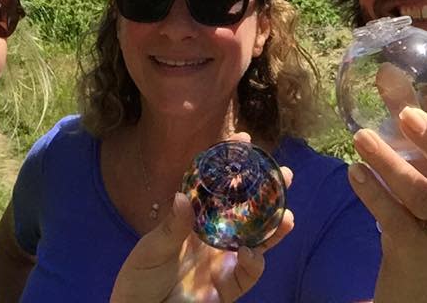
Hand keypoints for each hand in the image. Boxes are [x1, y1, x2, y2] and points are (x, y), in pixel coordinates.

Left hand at [110, 132, 294, 302]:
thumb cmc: (139, 281)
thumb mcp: (150, 251)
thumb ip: (171, 228)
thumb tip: (183, 197)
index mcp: (194, 219)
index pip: (216, 186)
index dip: (231, 163)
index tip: (245, 139)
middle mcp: (214, 236)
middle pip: (246, 209)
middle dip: (268, 192)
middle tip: (285, 174)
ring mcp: (223, 262)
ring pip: (257, 240)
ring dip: (274, 228)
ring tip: (287, 215)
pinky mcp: (227, 287)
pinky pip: (247, 274)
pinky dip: (254, 263)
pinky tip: (252, 253)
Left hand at [346, 98, 426, 294]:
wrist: (419, 252)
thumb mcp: (422, 149)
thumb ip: (406, 109)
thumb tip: (385, 69)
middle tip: (406, 116)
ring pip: (424, 197)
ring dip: (391, 166)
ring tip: (361, 137)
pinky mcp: (415, 243)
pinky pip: (396, 220)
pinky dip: (374, 194)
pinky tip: (355, 170)